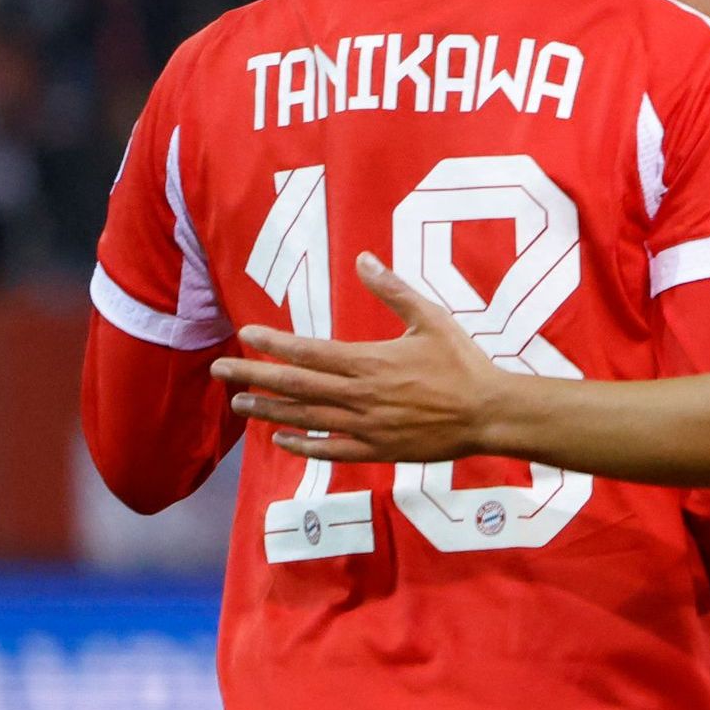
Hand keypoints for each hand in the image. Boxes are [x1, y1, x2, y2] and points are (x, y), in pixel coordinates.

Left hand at [225, 254, 511, 465]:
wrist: (490, 413)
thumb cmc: (464, 363)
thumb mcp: (431, 318)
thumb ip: (392, 290)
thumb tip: (363, 259)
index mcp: (369, 361)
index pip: (308, 352)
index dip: (273, 345)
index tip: (245, 337)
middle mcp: (360, 396)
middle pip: (295, 386)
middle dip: (253, 377)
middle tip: (219, 371)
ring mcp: (366, 426)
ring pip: (306, 418)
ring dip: (268, 411)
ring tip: (238, 404)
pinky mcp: (378, 450)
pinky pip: (331, 450)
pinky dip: (303, 446)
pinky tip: (280, 440)